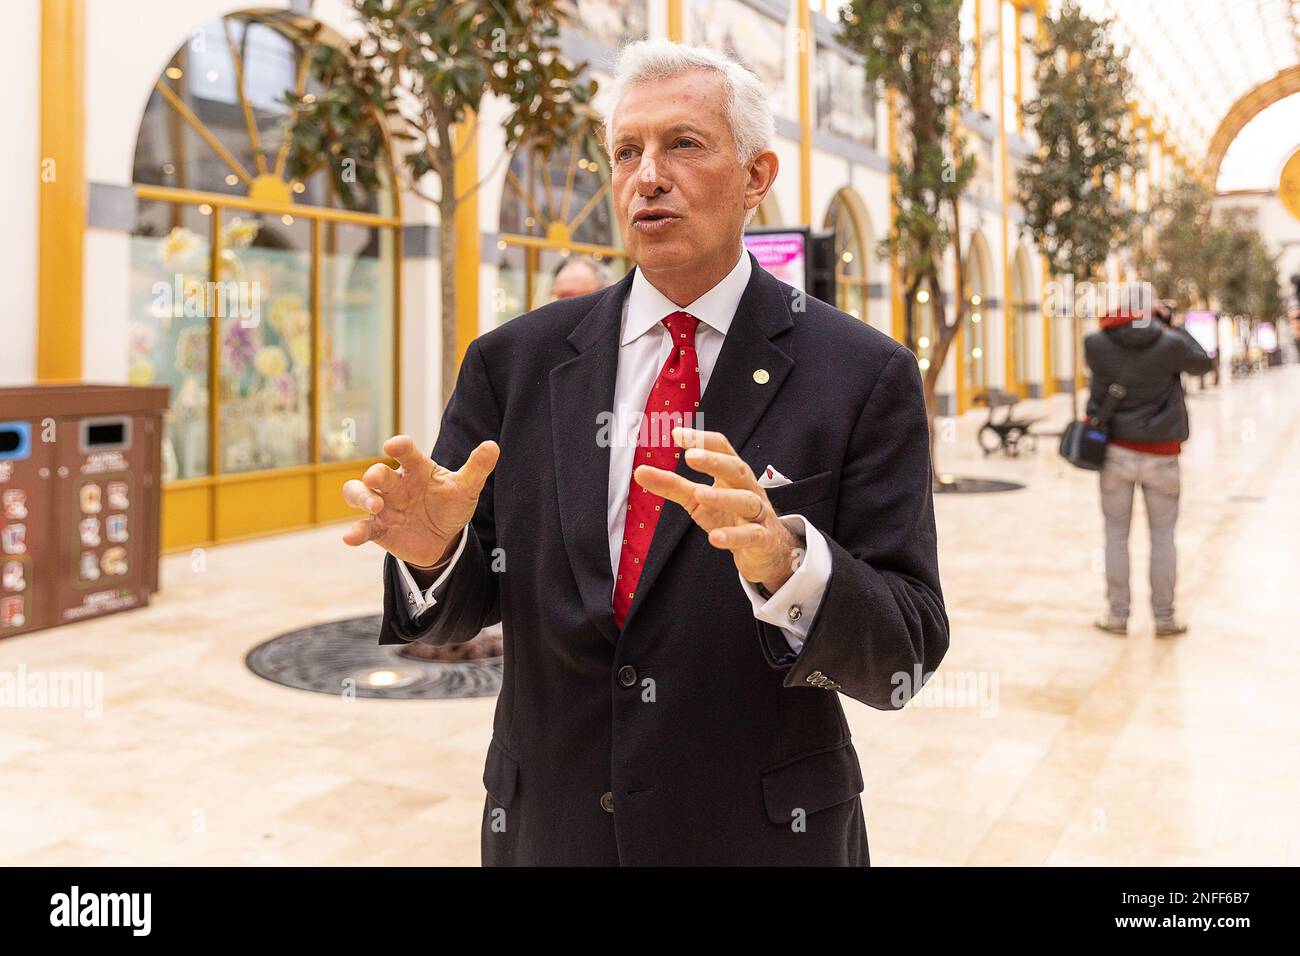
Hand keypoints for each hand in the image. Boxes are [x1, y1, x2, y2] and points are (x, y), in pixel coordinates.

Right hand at [341, 435, 498, 567]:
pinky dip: (355, 532)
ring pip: (358, 494)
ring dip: (360, 497)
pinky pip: (363, 529)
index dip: (399, 446)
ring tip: (374, 506)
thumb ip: (477, 468)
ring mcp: (383, 505)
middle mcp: (396, 484)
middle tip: (376, 480)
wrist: (443, 539)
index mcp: (417, 469)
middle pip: (377, 473)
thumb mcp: (467, 488)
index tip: (394, 445)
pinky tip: (350, 538)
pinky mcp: (378, 529)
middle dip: (374, 475)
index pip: (406, 452)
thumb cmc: (451, 505)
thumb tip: (493, 446)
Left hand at [633, 427, 802, 592]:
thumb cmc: (730, 518)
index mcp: (733, 474)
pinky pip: (752, 535)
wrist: (766, 551)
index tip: (677, 434)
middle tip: (690, 456)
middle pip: (737, 469)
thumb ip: (672, 485)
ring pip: (746, 500)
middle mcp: (748, 488)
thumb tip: (640, 472)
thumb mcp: (697, 500)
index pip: (723, 449)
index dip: (702, 440)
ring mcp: (758, 514)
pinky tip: (715, 538)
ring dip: (723, 497)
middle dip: (715, 461)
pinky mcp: (763, 539)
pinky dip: (734, 536)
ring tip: (700, 494)